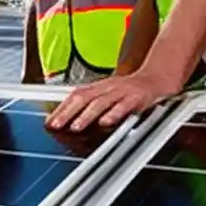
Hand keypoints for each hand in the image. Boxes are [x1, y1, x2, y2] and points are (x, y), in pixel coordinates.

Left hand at [46, 68, 181, 131]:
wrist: (156, 78)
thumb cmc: (129, 90)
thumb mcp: (107, 94)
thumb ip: (91, 105)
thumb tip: (70, 120)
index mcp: (98, 87)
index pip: (74, 96)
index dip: (61, 109)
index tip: (48, 123)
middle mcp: (106, 88)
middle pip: (83, 98)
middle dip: (67, 113)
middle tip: (54, 126)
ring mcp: (121, 92)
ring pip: (101, 102)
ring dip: (86, 115)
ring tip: (75, 127)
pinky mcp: (137, 97)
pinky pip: (124, 106)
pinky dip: (114, 114)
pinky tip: (105, 122)